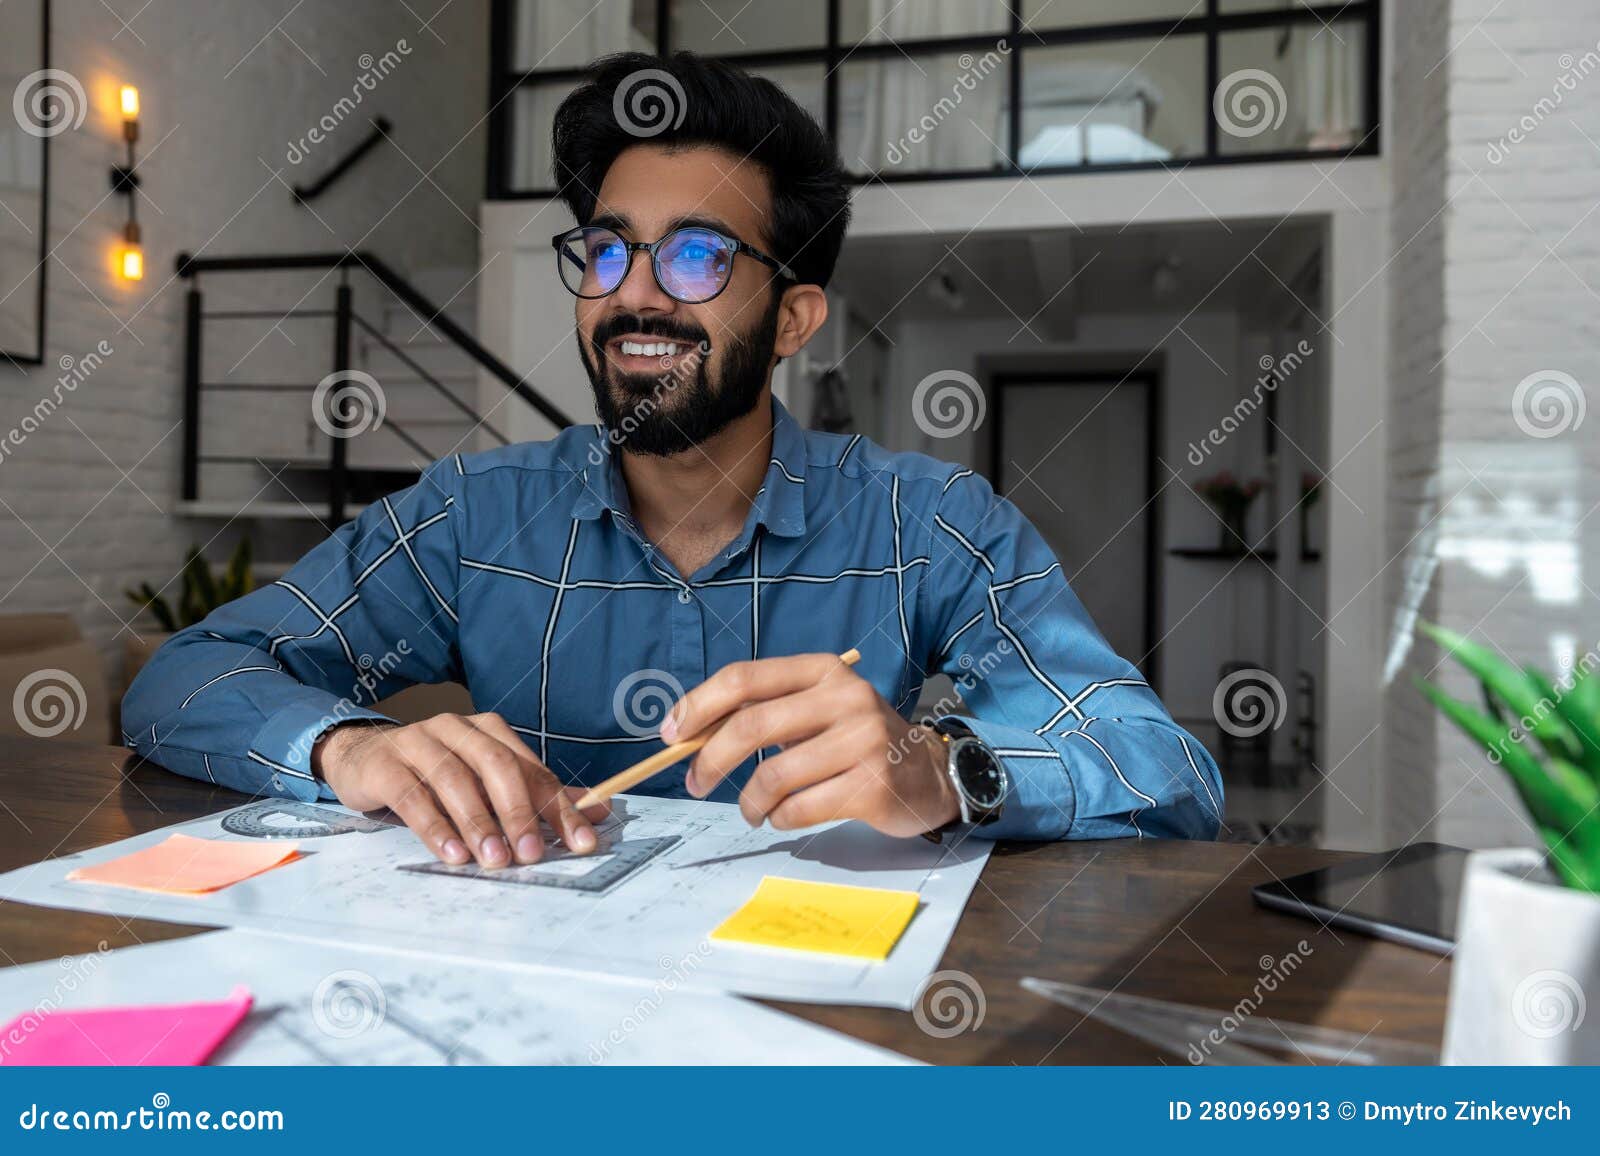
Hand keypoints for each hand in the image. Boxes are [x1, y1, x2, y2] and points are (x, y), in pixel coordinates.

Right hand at [313, 713, 609, 867]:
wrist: (361, 758)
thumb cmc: (433, 776)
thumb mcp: (484, 783)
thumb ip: (537, 796)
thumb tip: (600, 812)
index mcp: (491, 732)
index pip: (533, 771)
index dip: (560, 808)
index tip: (582, 843)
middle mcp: (459, 729)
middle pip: (497, 768)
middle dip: (519, 813)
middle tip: (533, 854)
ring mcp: (420, 742)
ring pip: (456, 780)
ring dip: (479, 824)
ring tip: (494, 861)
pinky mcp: (386, 764)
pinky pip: (414, 795)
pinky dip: (435, 827)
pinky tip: (452, 854)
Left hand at [662, 654, 959, 836]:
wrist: (927, 773)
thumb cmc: (856, 742)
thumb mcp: (817, 711)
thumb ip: (764, 714)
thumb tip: (690, 736)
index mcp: (823, 670)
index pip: (745, 678)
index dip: (699, 706)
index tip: (672, 734)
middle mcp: (846, 697)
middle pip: (751, 726)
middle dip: (710, 760)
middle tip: (696, 783)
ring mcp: (864, 741)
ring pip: (774, 776)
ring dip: (750, 802)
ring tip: (754, 810)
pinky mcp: (873, 785)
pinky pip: (800, 809)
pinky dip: (781, 819)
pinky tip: (786, 816)